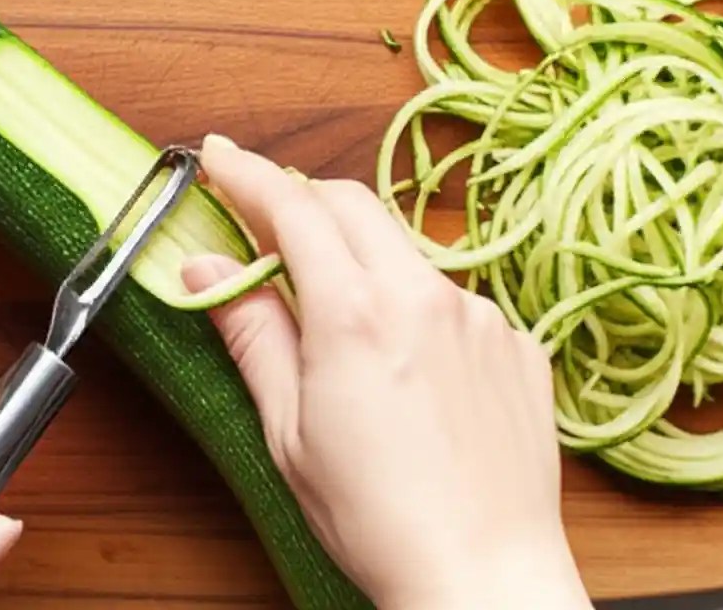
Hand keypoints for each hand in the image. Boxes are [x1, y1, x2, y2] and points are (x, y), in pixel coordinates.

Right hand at [182, 135, 591, 609]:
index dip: (247, 175)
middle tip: (262, 222)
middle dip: (301, 198)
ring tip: (337, 317)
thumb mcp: (290, 430)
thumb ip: (251, 335)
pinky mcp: (518, 343)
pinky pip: (453, 297)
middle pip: (352, 204)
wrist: (484, 575)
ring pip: (404, 249)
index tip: (217, 155)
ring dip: (361, 255)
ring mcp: (481, 314)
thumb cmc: (377, 519)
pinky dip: (415, 304)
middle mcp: (425, 295)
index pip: (291, 209)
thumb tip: (204, 268)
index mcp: (356, 315)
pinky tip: (406, 364)